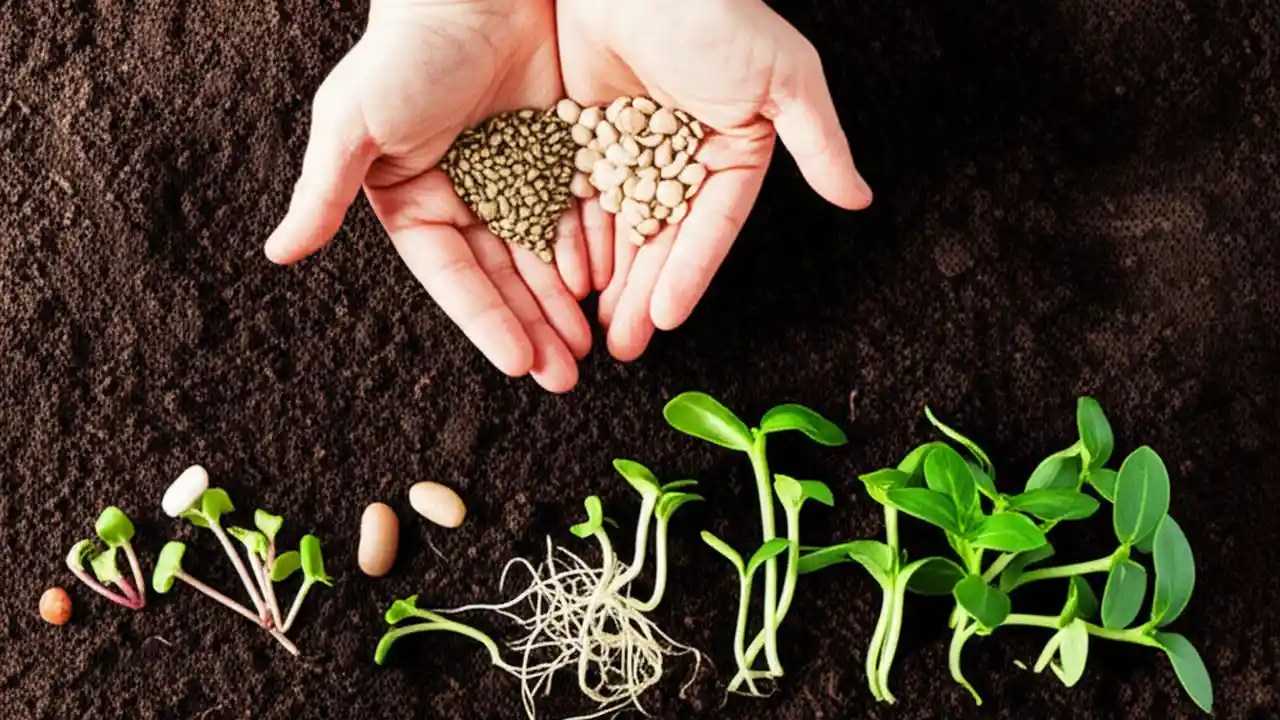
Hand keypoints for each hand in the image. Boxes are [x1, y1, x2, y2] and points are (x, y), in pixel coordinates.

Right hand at [265, 0, 591, 391]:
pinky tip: (613, 284)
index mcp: (416, 203)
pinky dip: (596, 249)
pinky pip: (582, 212)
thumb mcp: (354, 122)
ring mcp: (518, 180)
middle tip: (566, 377)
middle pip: (506, 279)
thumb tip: (276, 254)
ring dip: (567, 303)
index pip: (454, 278)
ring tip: (590, 347)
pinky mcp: (561, 155)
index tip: (519, 364)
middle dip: (535, 328)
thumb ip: (322, 191)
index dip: (486, 322)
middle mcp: (467, 200)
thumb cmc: (405, 50)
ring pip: (547, 255)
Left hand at [557, 0, 871, 360]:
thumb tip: (861, 200)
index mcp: (731, 149)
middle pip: (659, 238)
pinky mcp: (584, 130)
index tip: (666, 321)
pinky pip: (578, 193)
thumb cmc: (716, 13)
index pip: (708, 227)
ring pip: (617, 225)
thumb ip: (817, 142)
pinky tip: (561, 275)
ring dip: (606, 278)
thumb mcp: (784, 78)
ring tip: (591, 327)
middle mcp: (680, 155)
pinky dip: (571, 234)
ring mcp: (629, 145)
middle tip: (623, 345)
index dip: (688, 275)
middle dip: (641, 294)